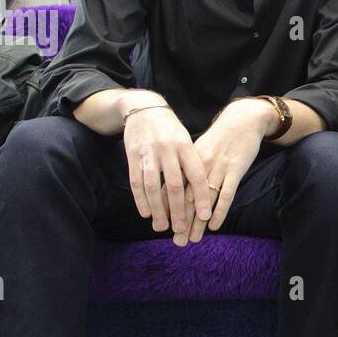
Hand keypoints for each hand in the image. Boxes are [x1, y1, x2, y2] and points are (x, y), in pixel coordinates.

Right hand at [122, 100, 209, 236]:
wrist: (144, 107)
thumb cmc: (170, 129)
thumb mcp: (186, 140)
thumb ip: (192, 163)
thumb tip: (201, 193)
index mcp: (185, 146)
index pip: (196, 175)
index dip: (201, 197)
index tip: (205, 216)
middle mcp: (168, 149)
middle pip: (174, 185)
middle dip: (178, 210)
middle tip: (181, 229)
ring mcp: (149, 153)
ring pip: (153, 186)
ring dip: (157, 209)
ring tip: (162, 226)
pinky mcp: (132, 155)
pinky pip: (136, 181)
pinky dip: (140, 199)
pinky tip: (145, 213)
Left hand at [177, 98, 275, 245]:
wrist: (243, 118)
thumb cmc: (220, 136)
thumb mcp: (200, 149)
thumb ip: (188, 168)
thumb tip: (175, 188)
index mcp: (188, 159)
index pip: (172, 187)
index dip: (167, 208)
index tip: (162, 226)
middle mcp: (200, 165)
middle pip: (186, 197)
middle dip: (181, 221)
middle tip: (176, 241)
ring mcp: (218, 167)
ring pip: (204, 199)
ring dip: (198, 221)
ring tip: (192, 239)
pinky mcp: (236, 169)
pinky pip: (226, 193)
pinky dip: (219, 210)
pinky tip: (214, 225)